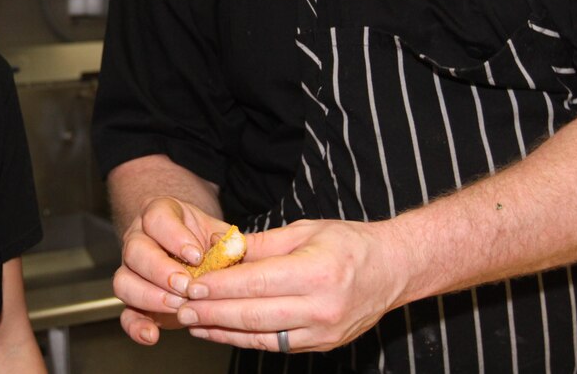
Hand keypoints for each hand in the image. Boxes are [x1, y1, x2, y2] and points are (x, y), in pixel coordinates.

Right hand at [112, 196, 234, 344]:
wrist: (190, 252)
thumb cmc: (203, 240)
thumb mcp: (217, 232)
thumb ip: (226, 240)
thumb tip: (230, 249)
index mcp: (158, 215)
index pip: (156, 219)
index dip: (174, 237)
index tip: (196, 255)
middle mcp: (138, 239)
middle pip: (135, 250)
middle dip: (161, 271)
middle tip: (185, 286)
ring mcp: (131, 270)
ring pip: (124, 281)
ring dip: (150, 297)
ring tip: (178, 306)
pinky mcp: (134, 300)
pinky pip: (125, 314)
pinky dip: (135, 327)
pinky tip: (152, 335)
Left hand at [173, 218, 409, 352]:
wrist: (394, 270)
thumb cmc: (349, 244)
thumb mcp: (304, 231)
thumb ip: (260, 245)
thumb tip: (219, 250)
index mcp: (317, 272)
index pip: (257, 282)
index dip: (221, 286)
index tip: (192, 284)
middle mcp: (322, 307)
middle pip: (255, 314)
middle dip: (213, 312)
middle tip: (182, 308)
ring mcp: (323, 331)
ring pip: (261, 335)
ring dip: (222, 331)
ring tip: (193, 322)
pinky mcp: (322, 344)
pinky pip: (274, 344)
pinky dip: (244, 338)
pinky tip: (221, 331)